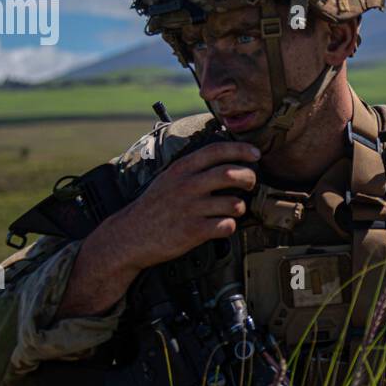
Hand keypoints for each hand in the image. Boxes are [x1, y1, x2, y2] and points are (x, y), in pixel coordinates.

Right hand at [107, 140, 260, 271]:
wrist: (130, 236)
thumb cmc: (152, 207)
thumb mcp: (167, 179)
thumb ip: (192, 169)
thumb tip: (223, 160)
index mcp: (181, 170)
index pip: (216, 150)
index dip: (240, 149)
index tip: (255, 153)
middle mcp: (187, 186)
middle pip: (231, 174)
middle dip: (249, 178)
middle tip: (250, 183)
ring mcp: (191, 209)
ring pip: (233, 203)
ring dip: (239, 207)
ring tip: (232, 210)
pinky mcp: (193, 231)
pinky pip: (226, 226)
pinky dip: (229, 227)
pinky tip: (221, 226)